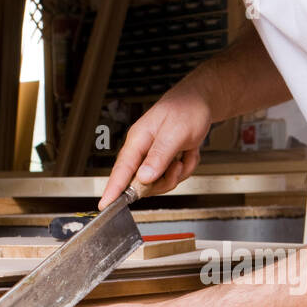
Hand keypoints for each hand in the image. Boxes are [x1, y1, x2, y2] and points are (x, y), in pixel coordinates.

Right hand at [99, 77, 212, 208]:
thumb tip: (143, 177)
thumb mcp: (175, 132)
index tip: (105, 205)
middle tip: (177, 165)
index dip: (113, 189)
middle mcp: (142, 150)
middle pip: (143, 183)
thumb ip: (159, 156)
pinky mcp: (165, 160)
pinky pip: (173, 176)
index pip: (121, 170)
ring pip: (160, 182)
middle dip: (164, 180)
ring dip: (177, 173)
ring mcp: (154, 156)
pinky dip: (186, 167)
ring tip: (184, 156)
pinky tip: (188, 153)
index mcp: (138, 140)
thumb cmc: (186, 109)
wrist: (201, 101)